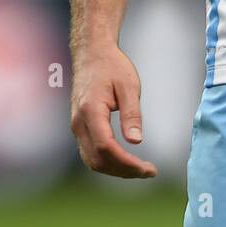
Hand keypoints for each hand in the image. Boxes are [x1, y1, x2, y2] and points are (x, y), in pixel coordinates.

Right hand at [70, 45, 157, 178]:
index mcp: (91, 111)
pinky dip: (108, 163)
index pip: (106, 147)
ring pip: (91, 161)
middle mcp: (79, 123)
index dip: (127, 163)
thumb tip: (136, 141)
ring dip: (115, 170)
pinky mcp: (79, 128)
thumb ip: (132, 114)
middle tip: (149, 172)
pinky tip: (126, 161)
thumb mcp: (129, 86)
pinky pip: (90, 153)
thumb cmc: (112, 66)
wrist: (91, 54)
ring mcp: (76, 126)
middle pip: (97, 160)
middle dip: (123, 171)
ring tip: (140, 170)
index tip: (148, 169)